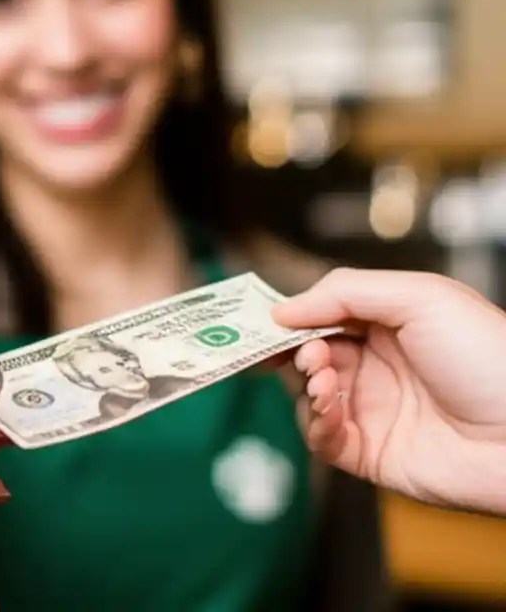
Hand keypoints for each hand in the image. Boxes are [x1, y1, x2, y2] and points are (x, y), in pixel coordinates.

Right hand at [274, 268, 505, 516]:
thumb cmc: (491, 359)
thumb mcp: (421, 297)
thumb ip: (346, 292)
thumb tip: (283, 309)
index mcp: (390, 325)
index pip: (322, 315)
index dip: (292, 317)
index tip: (261, 319)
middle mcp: (378, 367)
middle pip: (307, 354)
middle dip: (293, 350)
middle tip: (301, 351)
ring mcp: (372, 410)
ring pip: (308, 396)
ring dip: (305, 384)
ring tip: (324, 379)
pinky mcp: (370, 453)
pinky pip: (322, 438)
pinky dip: (315, 422)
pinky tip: (332, 408)